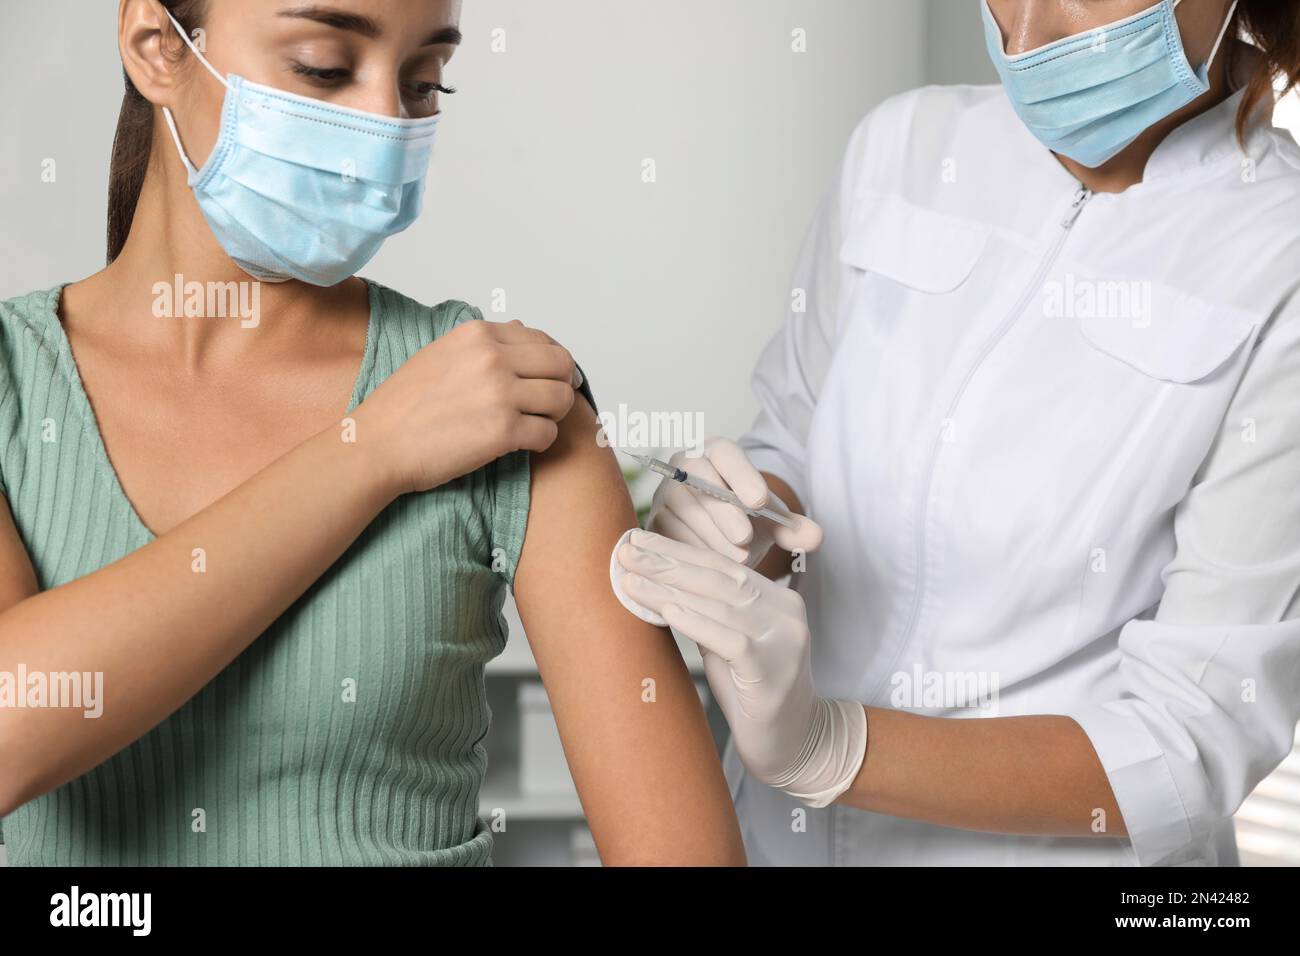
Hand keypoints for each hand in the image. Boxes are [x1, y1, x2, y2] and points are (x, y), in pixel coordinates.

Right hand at [353, 319, 578, 494]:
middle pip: (562, 365)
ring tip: (535, 423)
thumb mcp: (441, 354)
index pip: (542, 340)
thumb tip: (523, 329)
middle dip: (564, 385)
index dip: (555, 362)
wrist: (377, 444)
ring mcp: (500, 394)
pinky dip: (541, 441)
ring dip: (555, 415)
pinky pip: (548, 434)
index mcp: (477, 334)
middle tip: (551, 404)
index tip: (555, 378)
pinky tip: (522, 444)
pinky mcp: (503, 431)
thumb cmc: (403, 406)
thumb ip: (484, 343)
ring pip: (562, 399)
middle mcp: (492, 357)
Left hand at [615, 529, 865, 807]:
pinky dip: (697, 623)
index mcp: (777, 599)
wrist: (794, 747)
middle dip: (667, 561)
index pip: (720, 564)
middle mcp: (785, 612)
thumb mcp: (728, 646)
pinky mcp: (773, 671)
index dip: (677, 550)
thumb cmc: (753, 696)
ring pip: (721, 603)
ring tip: (631, 578)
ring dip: (669, 589)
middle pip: (718, 577)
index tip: (638, 539)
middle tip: (625, 549)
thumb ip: (706, 614)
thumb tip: (654, 586)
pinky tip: (667, 611)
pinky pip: (731, 639)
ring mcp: (783, 640)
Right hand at [646, 437, 822, 567]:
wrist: (717, 541)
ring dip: (710, 535)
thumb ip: (794, 528)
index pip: (726, 453)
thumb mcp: (772, 525)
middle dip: (724, 510)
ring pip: (682, 509)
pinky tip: (713, 569)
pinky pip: (666, 533)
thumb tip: (815, 536)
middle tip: (746, 537)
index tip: (760, 502)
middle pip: (699, 479)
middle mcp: (684, 466)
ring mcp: (664, 493)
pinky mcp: (652, 521)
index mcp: (717, 454)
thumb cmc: (745, 523)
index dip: (741, 475)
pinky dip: (691, 551)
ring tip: (738, 558)